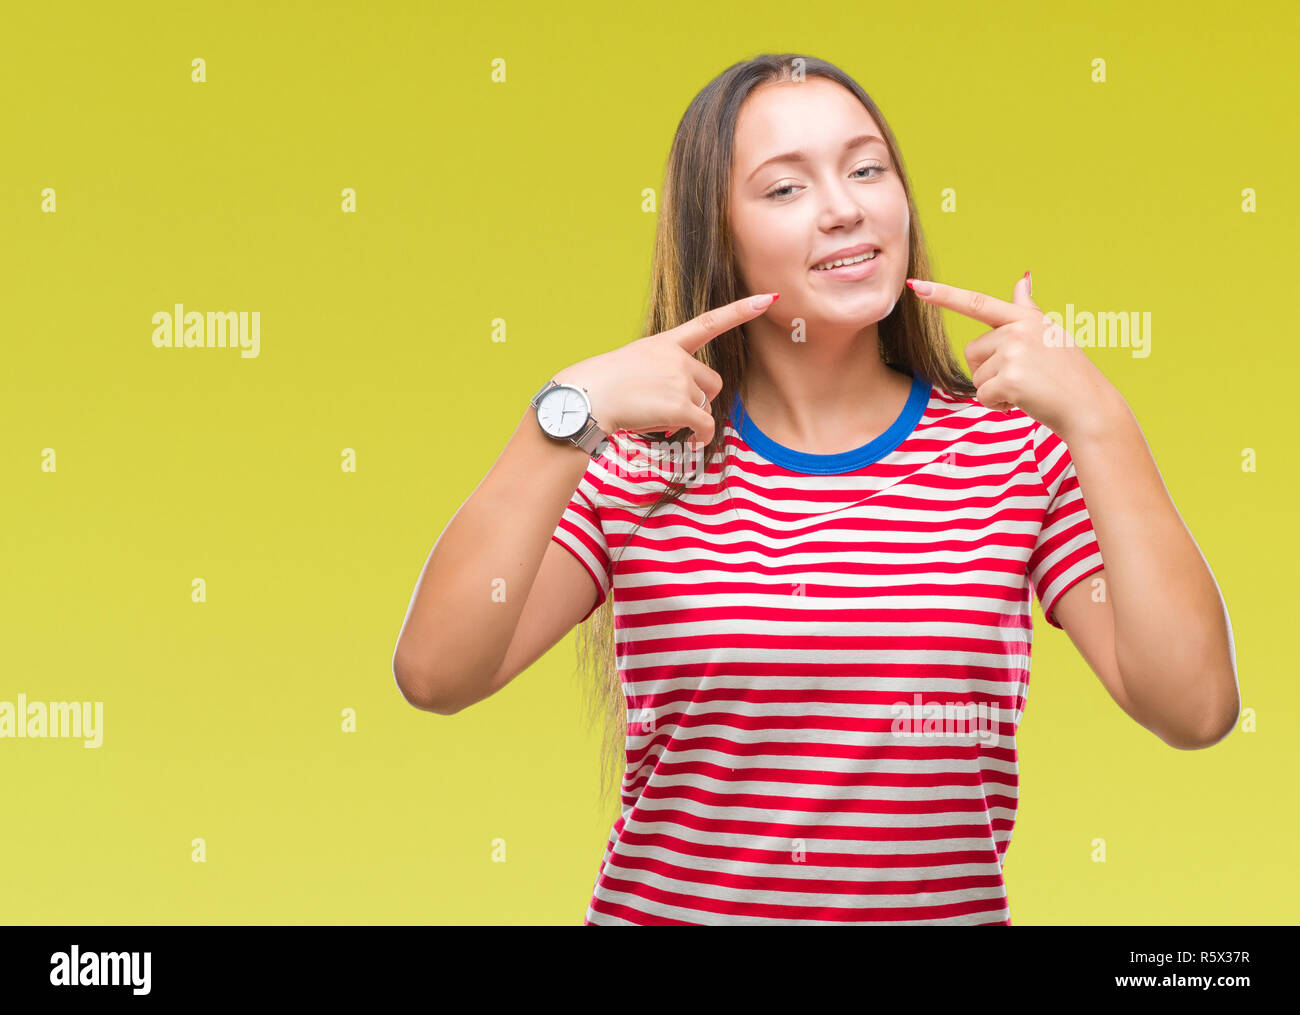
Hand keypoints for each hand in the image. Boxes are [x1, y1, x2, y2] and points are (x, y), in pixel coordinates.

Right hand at [553, 292, 778, 447]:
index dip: (740, 311)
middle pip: (712, 381)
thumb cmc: (601, 388)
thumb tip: (687, 408)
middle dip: (700, 399)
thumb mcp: (632, 366)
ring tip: (661, 422)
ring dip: (691, 418)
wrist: (586, 398)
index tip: (767, 299)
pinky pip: (705, 425)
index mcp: (664, 343)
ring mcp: (680, 380)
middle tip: (675, 412)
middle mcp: (676, 358)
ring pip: (705, 405)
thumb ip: (662, 375)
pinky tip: (693, 443)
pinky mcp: (681, 405)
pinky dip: (701, 437)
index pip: (709, 322)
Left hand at [906, 272, 1117, 441]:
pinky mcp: (1010, 378)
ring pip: (977, 376)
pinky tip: (1024, 402)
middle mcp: (1018, 330)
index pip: (976, 303)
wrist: (1089, 406)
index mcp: (1024, 318)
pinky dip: (999, 405)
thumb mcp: (1049, 333)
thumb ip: (1027, 309)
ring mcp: (1014, 353)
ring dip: (995, 390)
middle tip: (1024, 377)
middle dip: (990, 371)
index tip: (914, 285)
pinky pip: (983, 396)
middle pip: (973, 352)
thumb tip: (1023, 277)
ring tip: (1028, 388)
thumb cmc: (1069, 373)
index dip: (943, 295)